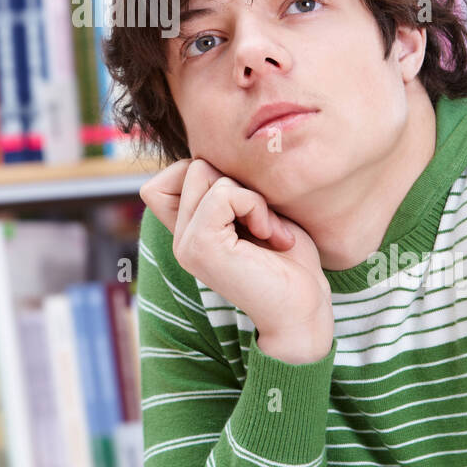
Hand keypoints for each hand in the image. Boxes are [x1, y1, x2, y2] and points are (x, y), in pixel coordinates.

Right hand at [140, 158, 332, 363]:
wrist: (304, 310)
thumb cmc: (290, 263)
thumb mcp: (254, 214)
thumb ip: (227, 191)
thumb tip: (214, 156)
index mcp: (188, 233)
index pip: (162, 181)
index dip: (206, 174)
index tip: (244, 206)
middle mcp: (181, 240)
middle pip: (192, 167)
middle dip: (237, 183)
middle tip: (263, 220)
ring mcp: (186, 244)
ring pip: (204, 172)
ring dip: (249, 195)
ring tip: (269, 231)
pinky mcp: (200, 246)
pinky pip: (223, 193)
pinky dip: (254, 205)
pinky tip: (269, 235)